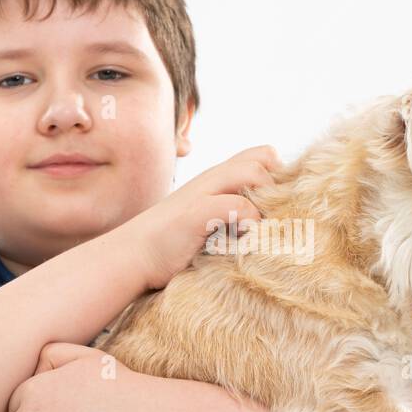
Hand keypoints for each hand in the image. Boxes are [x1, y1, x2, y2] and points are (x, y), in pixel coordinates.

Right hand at [120, 144, 283, 290]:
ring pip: (253, 173)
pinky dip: (251, 222)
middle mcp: (212, 179)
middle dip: (280, 187)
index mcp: (217, 179)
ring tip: (265, 229)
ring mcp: (203, 192)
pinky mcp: (196, 214)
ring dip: (268, 201)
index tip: (280, 208)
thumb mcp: (208, 221)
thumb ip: (232, 214)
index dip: (279, 177)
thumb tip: (270, 225)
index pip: (263, 156)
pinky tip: (245, 240)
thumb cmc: (172, 243)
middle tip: (276, 219)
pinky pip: (238, 206)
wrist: (132, 255)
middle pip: (264, 159)